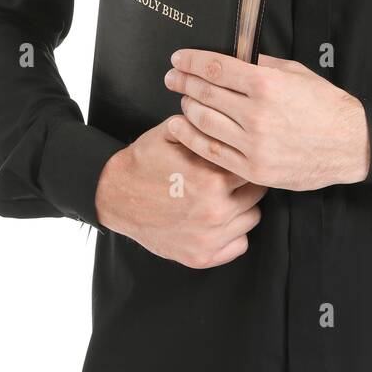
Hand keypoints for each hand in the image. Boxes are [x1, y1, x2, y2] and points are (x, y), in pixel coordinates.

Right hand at [95, 120, 267, 268]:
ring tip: (224, 197)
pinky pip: (240, 245)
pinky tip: (219, 220)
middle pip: (257, 194)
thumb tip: (230, 113)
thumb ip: (204, 125)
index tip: (240, 156)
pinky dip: (234, 233)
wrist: (114, 196)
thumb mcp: (172, 132)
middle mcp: (215, 212)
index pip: (253, 167)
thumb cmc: (144, 162)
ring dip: (243, 207)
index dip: (246, 159)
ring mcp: (209, 239)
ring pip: (252, 219)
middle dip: (247, 182)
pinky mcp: (201, 257)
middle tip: (232, 177)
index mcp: (213, 179)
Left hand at [163, 49, 370, 191]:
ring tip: (181, 99)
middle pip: (205, 94)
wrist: (351, 144)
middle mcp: (257, 114)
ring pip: (204, 122)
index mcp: (267, 85)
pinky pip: (213, 152)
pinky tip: (181, 128)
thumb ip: (261, 65)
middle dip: (183, 81)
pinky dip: (192, 138)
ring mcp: (254, 144)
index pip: (216, 68)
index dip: (192, 61)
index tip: (179, 58)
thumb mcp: (295, 74)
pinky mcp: (254, 169)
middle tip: (172, 77)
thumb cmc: (326, 106)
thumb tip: (231, 57)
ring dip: (186, 108)